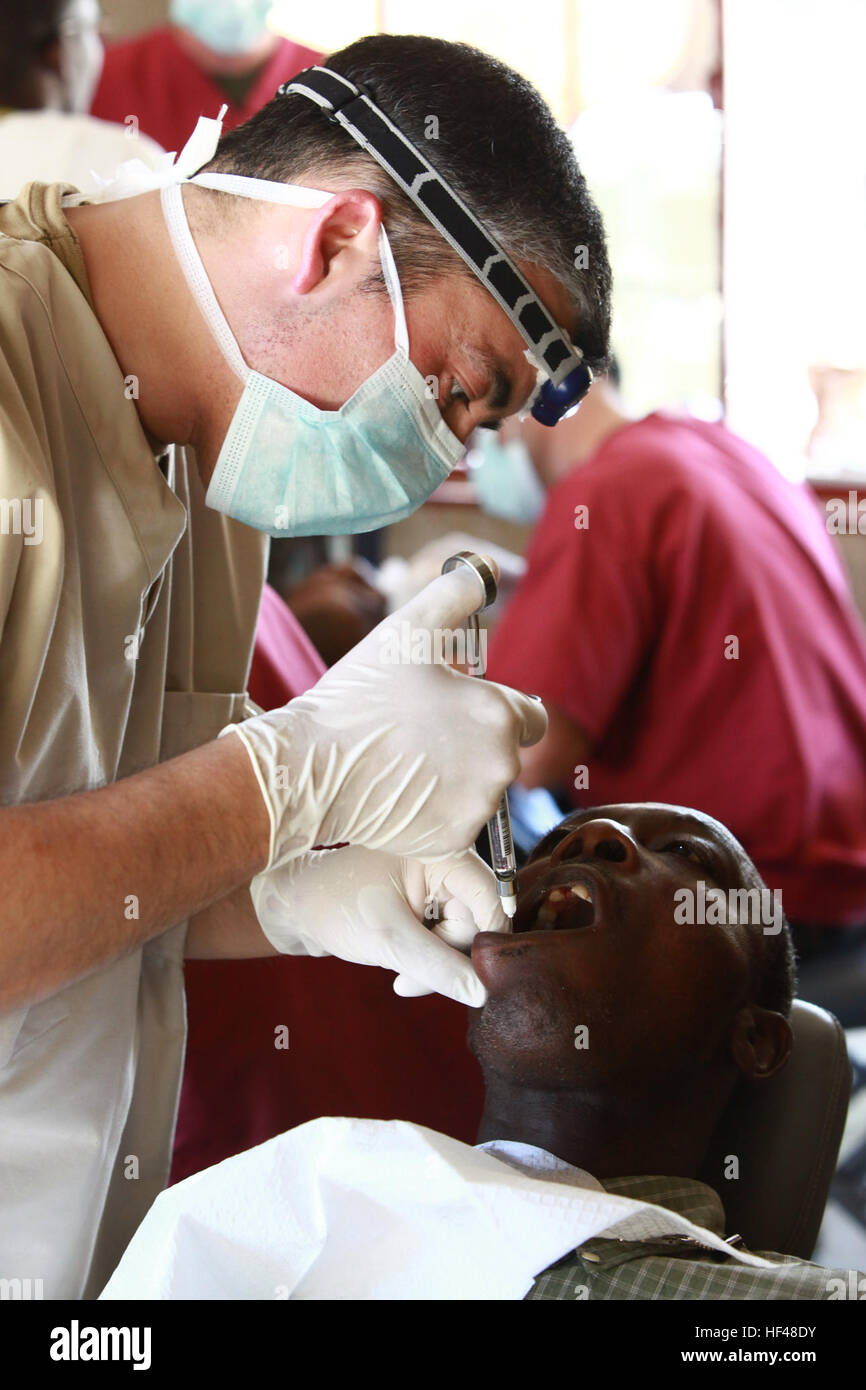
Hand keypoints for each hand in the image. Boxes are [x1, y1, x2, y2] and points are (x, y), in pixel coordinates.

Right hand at [224, 562, 546, 867]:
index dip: (492, 708)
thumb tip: (483, 571)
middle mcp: (501, 766)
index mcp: (500, 714)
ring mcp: (478, 809)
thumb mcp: (407, 629)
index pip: (528, 716)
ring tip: (404, 761)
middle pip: (502, 754)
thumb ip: (456, 593)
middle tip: (418, 734)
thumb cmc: (359, 697)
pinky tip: (399, 792)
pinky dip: (435, 812)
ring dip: (454, 778)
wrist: (310, 768)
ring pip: (479, 790)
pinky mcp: (454, 841)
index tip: (454, 708)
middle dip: (471, 744)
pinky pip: (457, 823)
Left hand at [250, 845, 508, 1005]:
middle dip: (449, 958)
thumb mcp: (388, 939)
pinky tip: (400, 971)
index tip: (472, 979)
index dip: (487, 941)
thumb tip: (482, 993)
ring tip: (400, 976)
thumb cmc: (334, 907)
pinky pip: (440, 940)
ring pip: (458, 937)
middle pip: (475, 922)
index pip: (492, 898)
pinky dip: (425, 960)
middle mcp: (443, 865)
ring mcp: (432, 887)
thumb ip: (438, 967)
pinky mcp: (421, 907)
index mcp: (442, 853)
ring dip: (434, 963)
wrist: (290, 909)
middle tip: (414, 978)